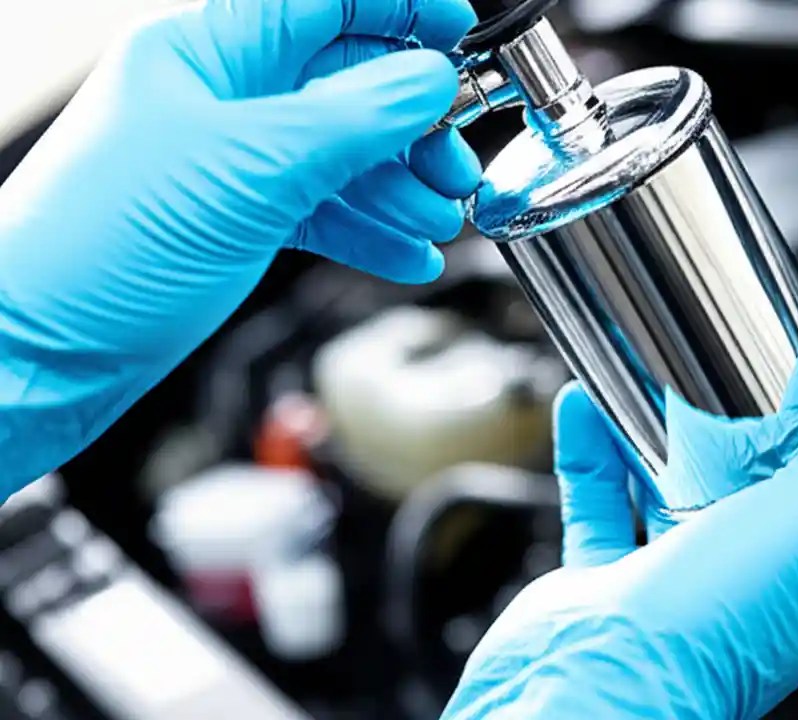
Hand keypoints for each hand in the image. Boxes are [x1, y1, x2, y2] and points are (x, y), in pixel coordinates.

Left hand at [0, 0, 478, 496]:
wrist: (35, 360)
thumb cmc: (94, 256)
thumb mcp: (246, 170)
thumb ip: (350, 120)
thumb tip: (428, 78)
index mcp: (205, 54)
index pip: (323, 3)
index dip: (400, 11)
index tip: (462, 39)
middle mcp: (219, 100)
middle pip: (345, 82)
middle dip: (413, 122)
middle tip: (455, 164)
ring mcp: (228, 163)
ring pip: (342, 154)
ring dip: (400, 186)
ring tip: (439, 218)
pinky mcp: (235, 222)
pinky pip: (322, 211)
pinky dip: (370, 231)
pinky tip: (405, 252)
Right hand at [442, 309, 797, 718]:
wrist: (594, 681)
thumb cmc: (715, 622)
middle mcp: (759, 575)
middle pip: (776, 468)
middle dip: (766, 402)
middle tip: (753, 342)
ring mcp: (682, 575)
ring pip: (684, 479)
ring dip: (672, 421)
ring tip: (664, 362)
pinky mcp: (611, 575)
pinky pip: (604, 497)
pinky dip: (596, 448)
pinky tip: (589, 403)